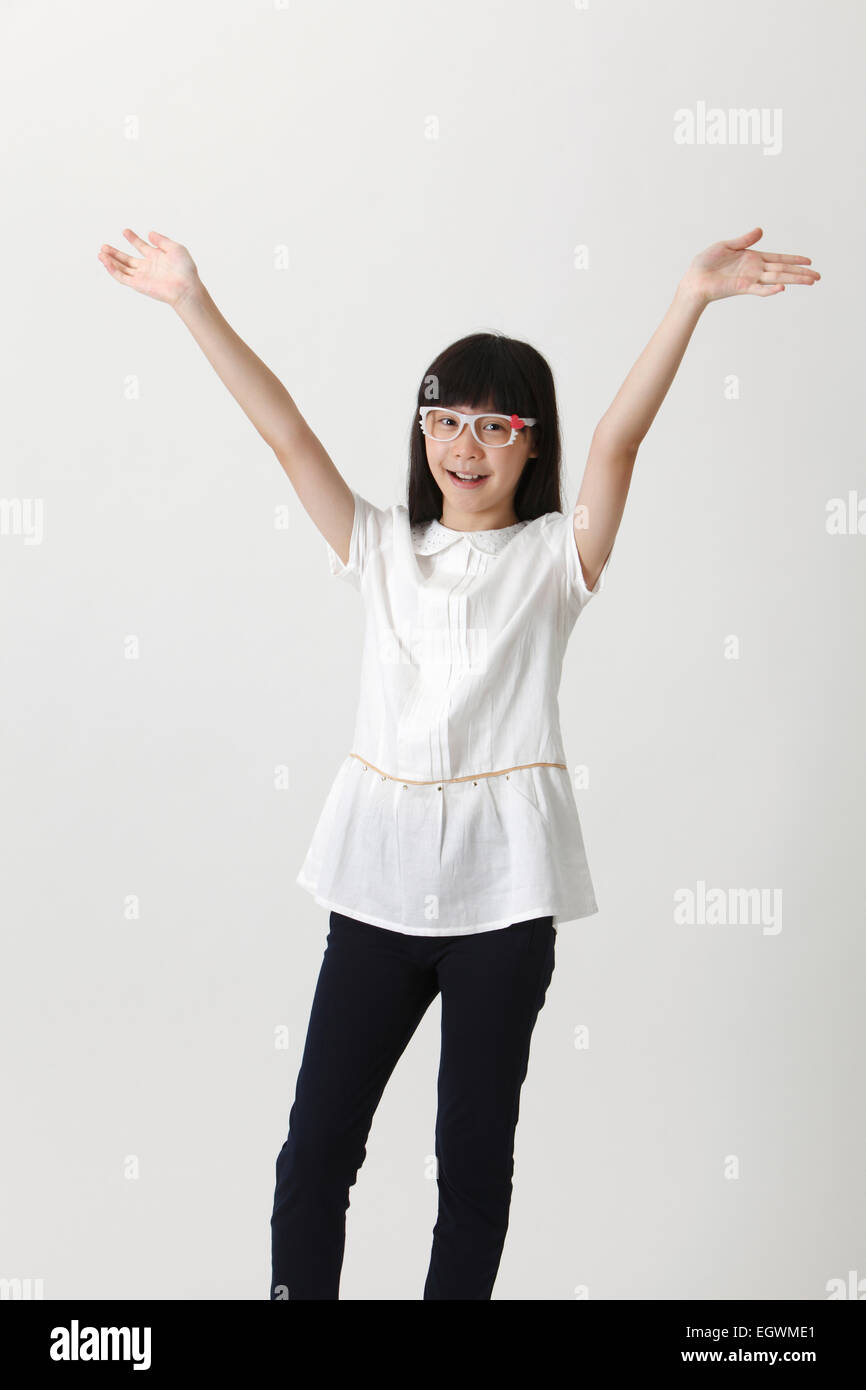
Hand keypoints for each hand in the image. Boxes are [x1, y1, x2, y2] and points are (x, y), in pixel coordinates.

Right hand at [97, 228, 201, 307]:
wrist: (186, 286)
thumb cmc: (185, 269)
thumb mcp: (175, 248)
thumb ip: (161, 240)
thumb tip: (149, 233)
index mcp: (157, 258)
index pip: (141, 247)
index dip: (132, 239)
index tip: (125, 231)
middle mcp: (148, 267)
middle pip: (127, 259)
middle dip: (115, 253)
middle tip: (104, 245)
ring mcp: (142, 276)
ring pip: (122, 268)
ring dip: (110, 261)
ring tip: (100, 252)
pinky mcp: (138, 285)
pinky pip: (122, 277)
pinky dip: (112, 269)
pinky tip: (105, 261)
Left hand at [680, 227, 820, 304]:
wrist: (694, 279)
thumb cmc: (706, 263)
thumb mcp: (727, 245)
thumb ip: (745, 240)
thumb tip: (761, 230)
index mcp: (753, 259)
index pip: (779, 258)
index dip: (794, 259)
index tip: (809, 261)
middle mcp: (755, 270)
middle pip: (783, 270)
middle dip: (801, 273)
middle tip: (818, 276)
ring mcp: (750, 279)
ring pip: (777, 279)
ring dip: (794, 280)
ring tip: (810, 281)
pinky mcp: (742, 287)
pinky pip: (759, 289)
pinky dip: (770, 290)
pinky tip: (783, 289)